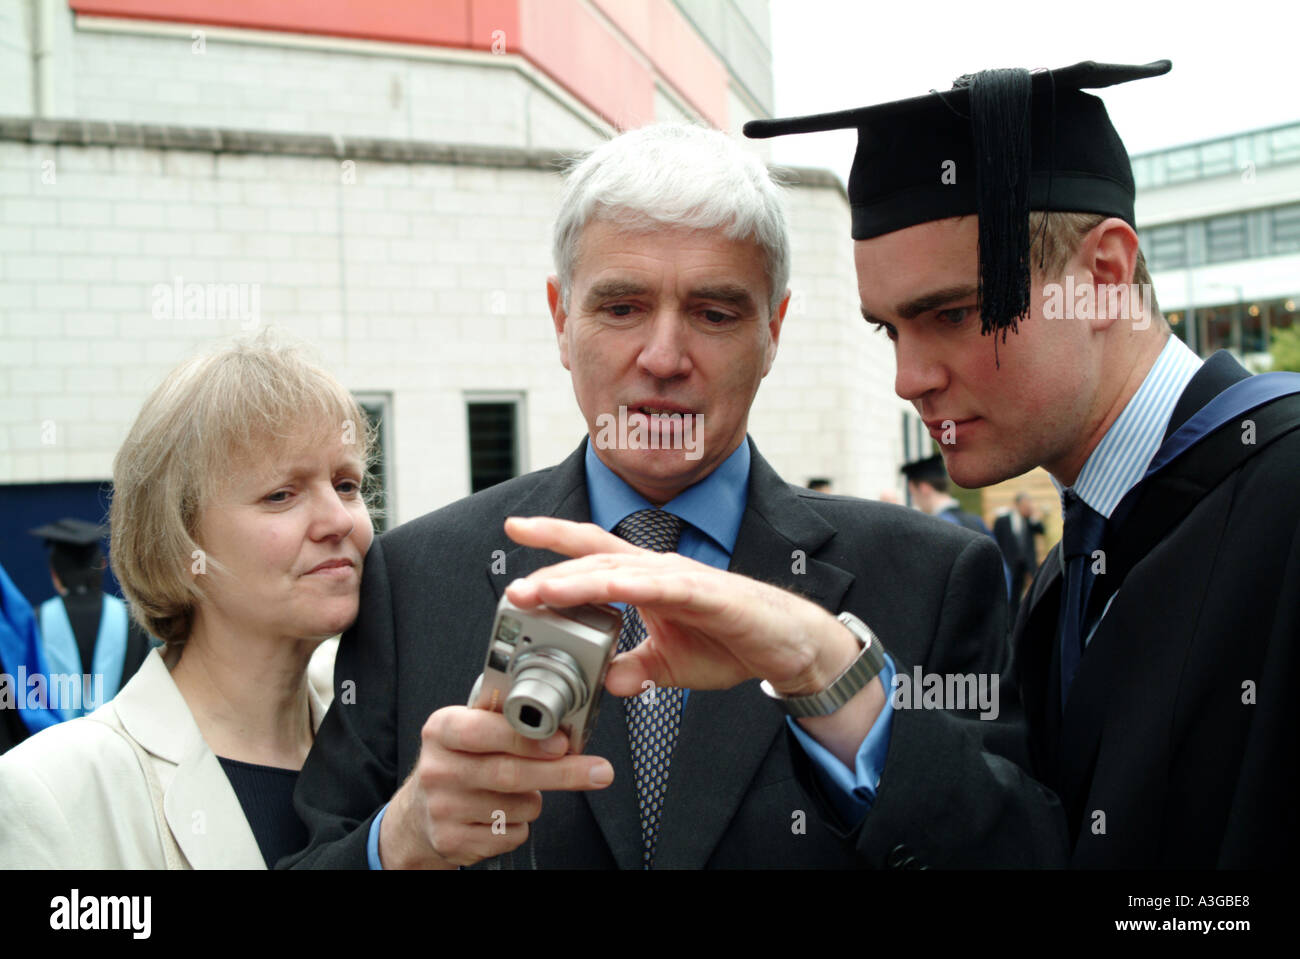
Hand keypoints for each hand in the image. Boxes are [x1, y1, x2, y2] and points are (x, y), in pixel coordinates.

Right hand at [378, 705, 613, 868]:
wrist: (418, 813)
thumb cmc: (458, 761)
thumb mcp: (468, 727)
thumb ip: (505, 718)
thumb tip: (561, 714)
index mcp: (441, 730)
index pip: (483, 731)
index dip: (526, 738)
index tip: (563, 741)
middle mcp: (437, 770)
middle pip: (509, 773)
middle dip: (561, 773)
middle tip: (598, 771)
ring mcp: (442, 809)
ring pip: (518, 806)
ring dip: (534, 799)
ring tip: (517, 789)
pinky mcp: (452, 842)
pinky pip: (511, 834)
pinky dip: (520, 824)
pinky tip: (502, 813)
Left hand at [502, 516, 857, 696]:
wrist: (786, 646)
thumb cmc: (730, 643)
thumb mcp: (668, 666)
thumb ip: (632, 669)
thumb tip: (603, 682)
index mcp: (646, 581)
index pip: (591, 553)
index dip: (553, 539)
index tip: (514, 528)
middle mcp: (658, 570)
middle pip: (594, 559)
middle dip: (551, 569)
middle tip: (514, 587)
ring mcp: (680, 577)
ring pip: (618, 571)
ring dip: (576, 581)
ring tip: (540, 591)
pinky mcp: (706, 593)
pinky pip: (660, 586)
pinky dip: (629, 587)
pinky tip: (604, 591)